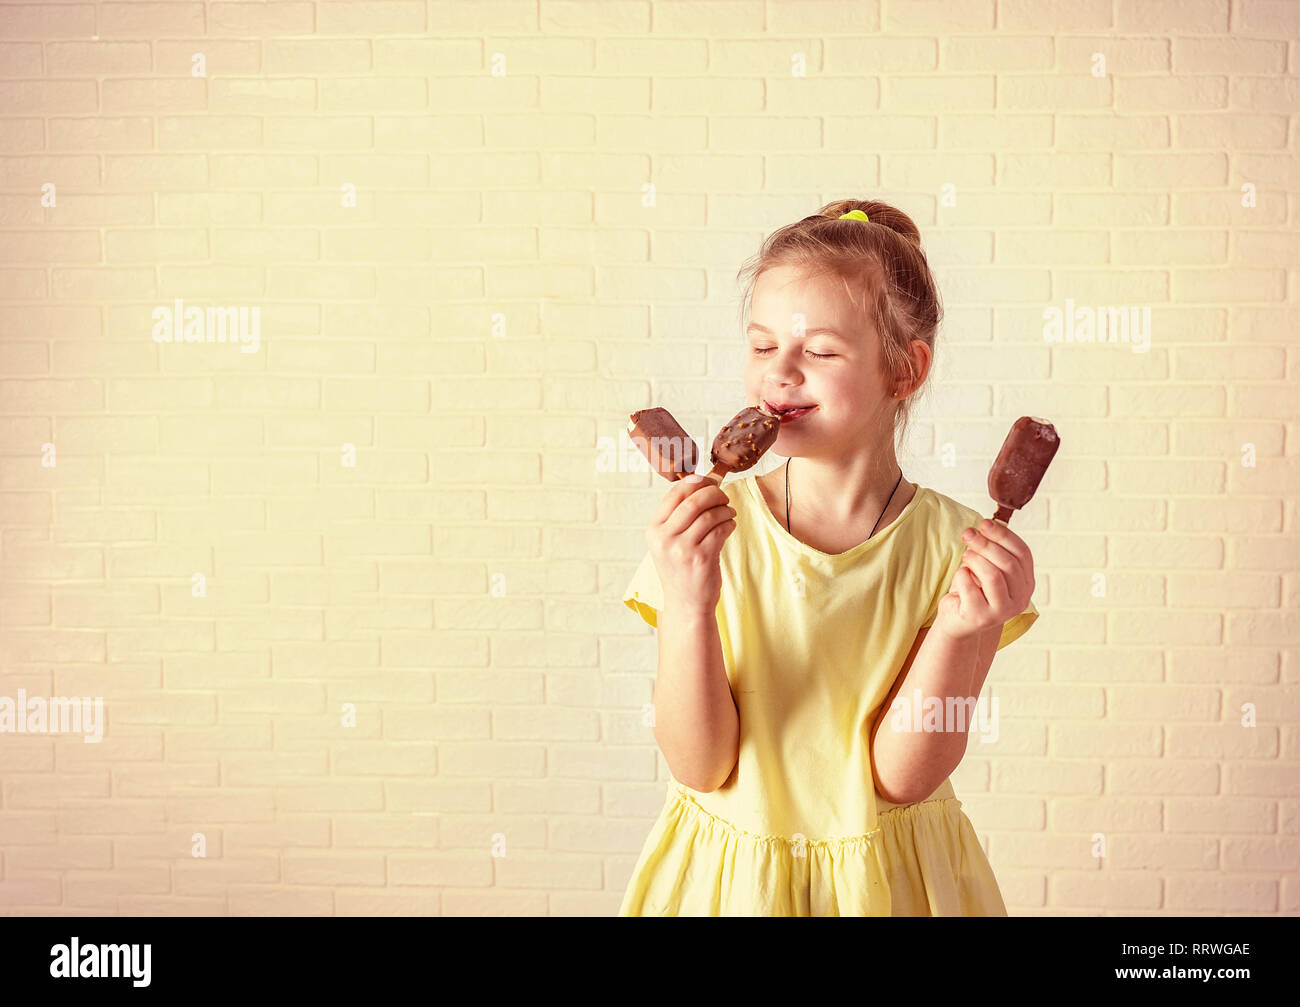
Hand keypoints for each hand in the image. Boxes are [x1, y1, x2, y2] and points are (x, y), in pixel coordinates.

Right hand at [645, 474, 736, 613]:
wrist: (686, 603)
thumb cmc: (681, 569)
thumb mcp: (668, 543)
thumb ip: (678, 516)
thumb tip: (699, 482)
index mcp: (654, 530)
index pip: (674, 494)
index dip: (695, 482)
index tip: (708, 481)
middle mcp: (665, 538)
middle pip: (694, 501)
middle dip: (714, 493)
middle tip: (724, 496)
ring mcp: (682, 549)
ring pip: (710, 514)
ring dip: (725, 510)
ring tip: (729, 513)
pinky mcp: (701, 558)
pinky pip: (721, 529)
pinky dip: (729, 523)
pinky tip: (730, 525)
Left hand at [932, 517, 1034, 640]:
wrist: (958, 620)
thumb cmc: (973, 589)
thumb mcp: (987, 567)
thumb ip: (993, 549)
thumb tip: (988, 523)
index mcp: (1026, 583)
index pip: (1023, 553)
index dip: (1004, 535)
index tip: (984, 523)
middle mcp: (1020, 599)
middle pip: (1008, 563)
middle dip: (986, 544)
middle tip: (968, 534)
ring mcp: (1002, 611)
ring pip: (993, 575)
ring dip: (975, 559)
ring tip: (966, 556)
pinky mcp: (981, 618)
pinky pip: (970, 587)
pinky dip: (962, 575)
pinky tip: (961, 577)